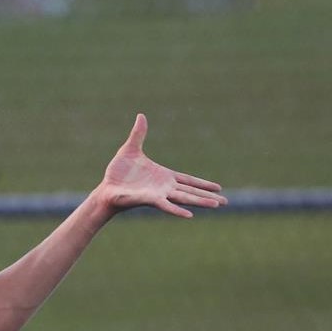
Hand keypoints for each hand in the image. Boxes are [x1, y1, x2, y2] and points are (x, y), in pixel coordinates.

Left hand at [97, 114, 224, 218]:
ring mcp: (159, 194)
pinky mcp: (150, 200)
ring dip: (200, 201)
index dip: (203, 184)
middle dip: (208, 196)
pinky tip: (190, 215)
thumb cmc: (117, 172)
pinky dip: (178, 210)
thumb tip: (141, 115)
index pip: (188, 180)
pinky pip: (167, 205)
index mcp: (164, 176)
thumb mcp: (130, 149)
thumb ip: (139, 134)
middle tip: (225, 202)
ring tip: (217, 205)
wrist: (105, 188)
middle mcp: (165, 187)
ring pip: (184, 198)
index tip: (219, 188)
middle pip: (191, 191)